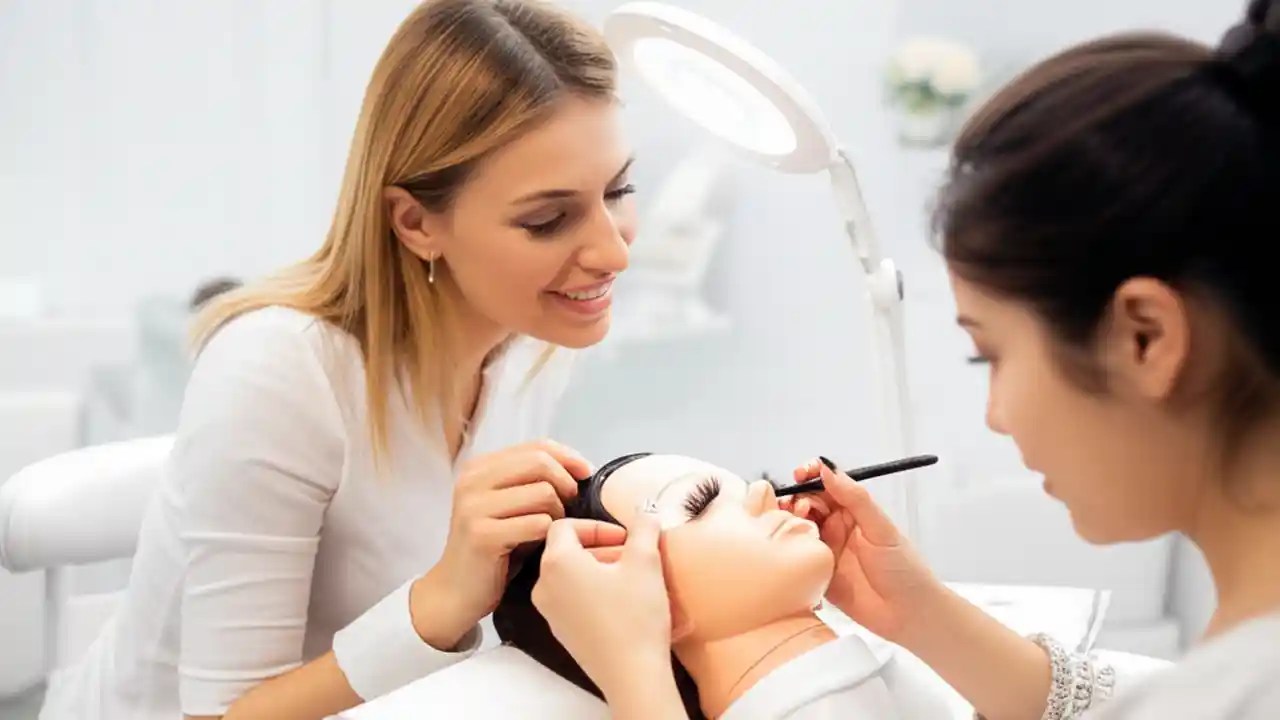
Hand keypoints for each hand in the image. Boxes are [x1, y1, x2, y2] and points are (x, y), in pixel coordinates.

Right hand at [413, 440, 593, 648]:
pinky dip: (550, 535)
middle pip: (540, 463)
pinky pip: (537, 524)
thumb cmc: (494, 550)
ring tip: (551, 531)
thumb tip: (580, 468)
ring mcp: (474, 507)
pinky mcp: (482, 535)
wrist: (456, 592)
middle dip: (566, 484)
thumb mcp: (510, 506)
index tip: (586, 474)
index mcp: (479, 468)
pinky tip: (542, 546)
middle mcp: (472, 480)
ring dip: (558, 513)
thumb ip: (532, 482)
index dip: (568, 457)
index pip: (536, 446)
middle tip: (570, 508)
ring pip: (543, 493)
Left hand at [532, 512, 674, 702]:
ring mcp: (550, 611)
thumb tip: (645, 511)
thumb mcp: (645, 562)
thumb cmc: (634, 617)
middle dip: (601, 546)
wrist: (632, 674)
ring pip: (569, 574)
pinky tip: (621, 600)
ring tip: (629, 577)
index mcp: (557, 563)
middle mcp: (544, 586)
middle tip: (631, 553)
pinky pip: (571, 598)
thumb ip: (643, 528)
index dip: (597, 525)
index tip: (623, 536)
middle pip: (566, 549)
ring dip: (598, 567)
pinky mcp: (561, 631)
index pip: (564, 525)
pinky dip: (592, 590)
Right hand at [781, 458, 943, 642]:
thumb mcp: (881, 528)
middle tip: (799, 508)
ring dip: (790, 521)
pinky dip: (788, 548)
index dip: (811, 476)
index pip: (827, 485)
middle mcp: (837, 528)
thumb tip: (828, 468)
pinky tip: (786, 547)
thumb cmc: (904, 569)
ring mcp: (826, 550)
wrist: (909, 615)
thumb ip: (855, 498)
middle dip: (797, 498)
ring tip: (795, 525)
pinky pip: (797, 557)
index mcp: (854, 512)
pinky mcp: (817, 574)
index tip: (800, 474)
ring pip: (799, 528)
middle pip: (807, 504)